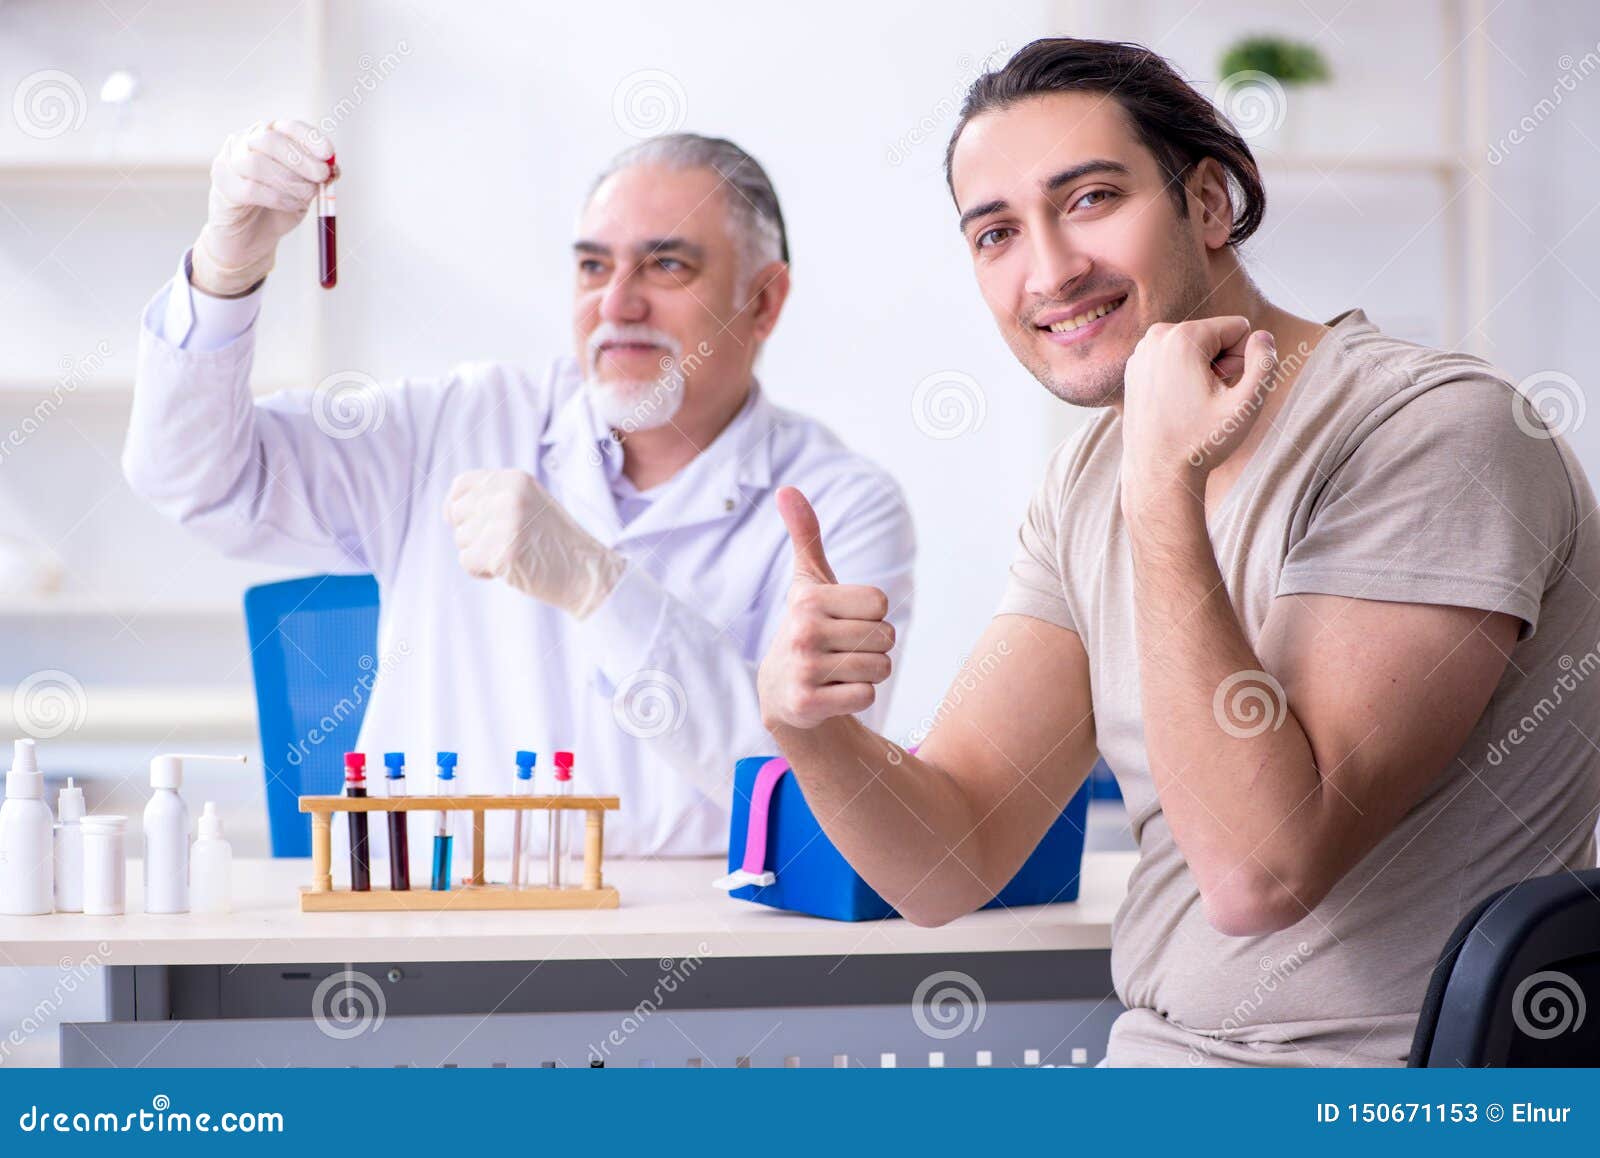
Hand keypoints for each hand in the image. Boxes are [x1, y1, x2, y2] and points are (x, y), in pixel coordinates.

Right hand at [191, 119, 336, 296]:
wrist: (252, 236)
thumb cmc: (280, 206)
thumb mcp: (306, 190)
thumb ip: (318, 177)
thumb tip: (334, 168)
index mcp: (269, 136)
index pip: (288, 127)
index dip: (309, 138)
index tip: (328, 153)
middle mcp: (245, 142)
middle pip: (269, 139)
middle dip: (300, 159)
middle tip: (321, 176)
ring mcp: (230, 162)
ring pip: (256, 163)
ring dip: (288, 182)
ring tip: (304, 198)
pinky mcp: (223, 186)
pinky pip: (250, 189)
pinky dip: (276, 198)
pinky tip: (289, 205)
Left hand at [445, 469, 625, 619]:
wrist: (587, 572)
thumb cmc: (554, 543)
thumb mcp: (527, 504)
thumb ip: (494, 498)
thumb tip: (448, 511)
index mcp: (514, 479)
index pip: (462, 485)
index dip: (456, 507)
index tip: (465, 524)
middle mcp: (508, 495)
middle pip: (458, 515)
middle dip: (472, 535)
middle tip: (504, 544)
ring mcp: (506, 522)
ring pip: (461, 540)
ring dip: (479, 554)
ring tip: (513, 555)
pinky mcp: (502, 551)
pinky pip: (467, 562)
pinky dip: (482, 572)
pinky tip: (508, 570)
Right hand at [758, 487, 895, 730]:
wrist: (781, 690)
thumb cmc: (808, 627)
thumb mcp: (808, 581)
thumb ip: (805, 536)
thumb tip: (787, 489)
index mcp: (809, 599)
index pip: (882, 604)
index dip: (873, 615)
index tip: (845, 620)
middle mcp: (803, 632)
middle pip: (886, 637)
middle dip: (874, 646)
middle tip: (842, 649)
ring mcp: (803, 670)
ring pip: (880, 668)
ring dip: (869, 673)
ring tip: (839, 670)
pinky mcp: (807, 704)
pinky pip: (867, 696)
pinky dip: (858, 697)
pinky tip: (833, 693)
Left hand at [1119, 316, 1276, 506]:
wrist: (1157, 472)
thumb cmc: (1201, 442)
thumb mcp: (1246, 405)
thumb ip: (1265, 363)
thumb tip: (1262, 336)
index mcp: (1183, 337)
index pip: (1238, 328)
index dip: (1243, 359)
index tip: (1225, 388)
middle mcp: (1156, 336)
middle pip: (1214, 334)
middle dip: (1221, 362)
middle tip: (1208, 399)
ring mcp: (1141, 351)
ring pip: (1194, 346)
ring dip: (1201, 370)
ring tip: (1191, 402)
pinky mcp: (1134, 367)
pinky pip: (1174, 358)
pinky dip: (1180, 376)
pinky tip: (1175, 404)